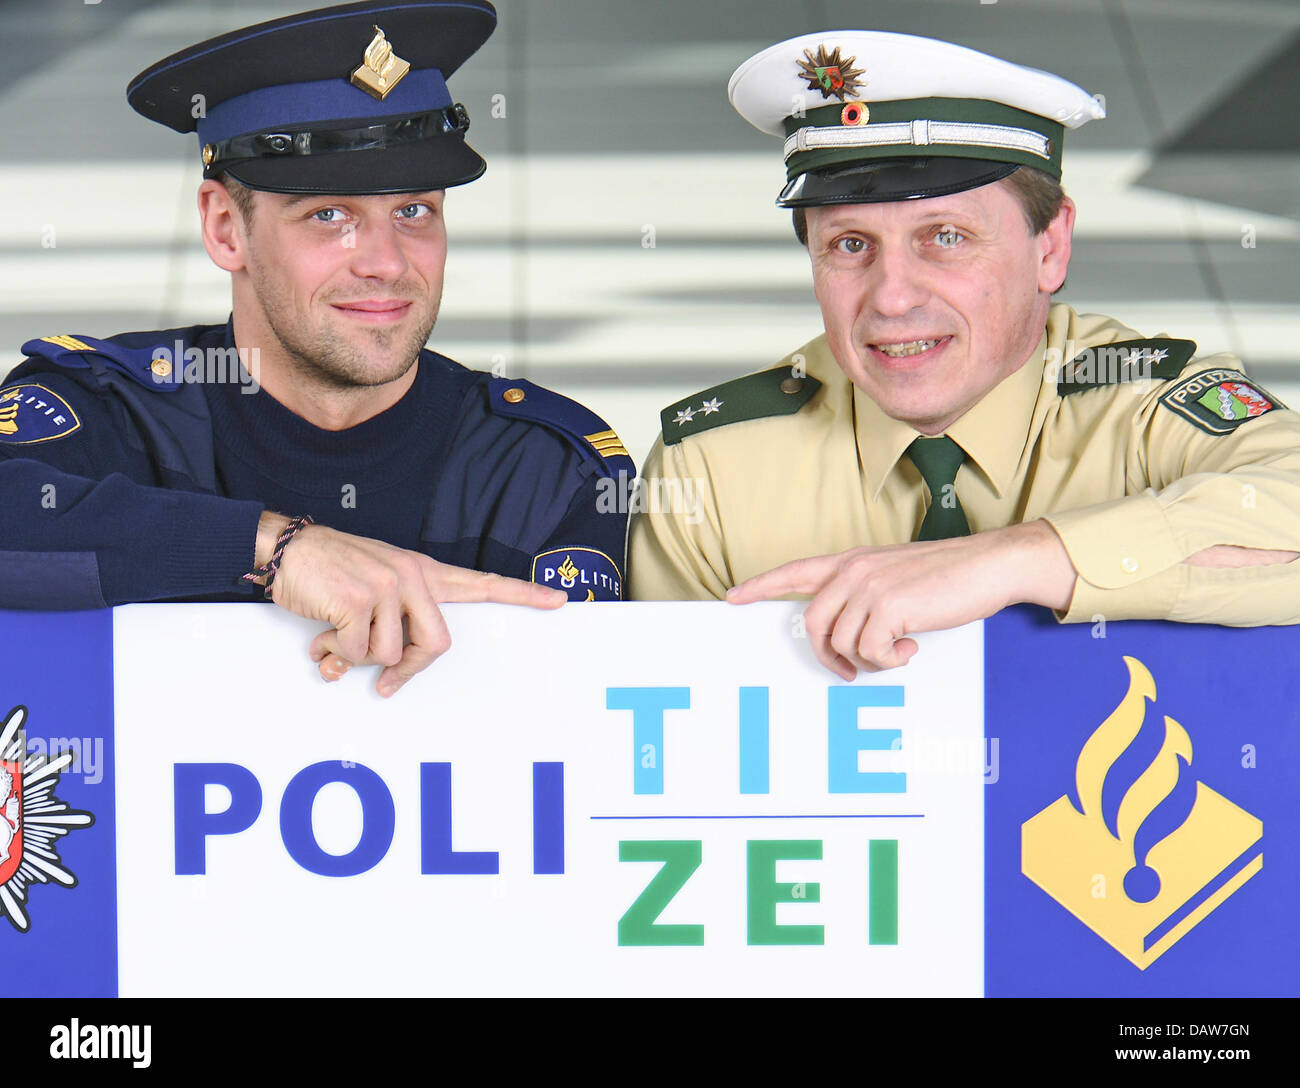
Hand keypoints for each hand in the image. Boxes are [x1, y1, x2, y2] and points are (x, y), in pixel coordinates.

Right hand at [258, 515, 564, 696]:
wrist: (283, 548)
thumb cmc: (328, 572)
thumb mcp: (371, 589)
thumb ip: (391, 626)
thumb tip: (385, 678)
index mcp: (422, 571)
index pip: (481, 583)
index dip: (522, 594)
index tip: (559, 599)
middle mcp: (411, 575)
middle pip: (436, 645)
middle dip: (405, 668)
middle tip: (380, 676)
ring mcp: (385, 586)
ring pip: (389, 656)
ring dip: (356, 658)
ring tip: (335, 636)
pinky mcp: (357, 601)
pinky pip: (357, 654)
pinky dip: (335, 654)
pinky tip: (322, 633)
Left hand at [726, 521, 1075, 678]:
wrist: (988, 564)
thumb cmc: (947, 575)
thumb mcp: (895, 575)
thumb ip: (865, 592)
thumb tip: (848, 630)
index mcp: (852, 560)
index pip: (794, 571)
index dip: (761, 585)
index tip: (733, 597)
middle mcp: (854, 570)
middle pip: (813, 622)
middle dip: (829, 655)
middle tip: (852, 669)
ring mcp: (870, 586)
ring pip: (841, 642)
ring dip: (868, 659)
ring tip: (896, 650)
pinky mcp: (889, 606)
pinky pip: (870, 651)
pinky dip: (889, 660)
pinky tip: (910, 648)